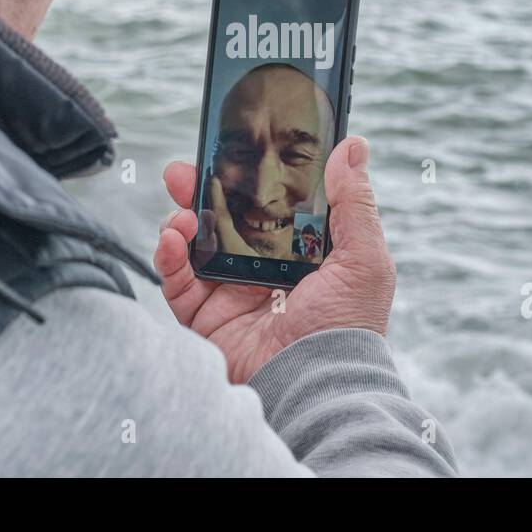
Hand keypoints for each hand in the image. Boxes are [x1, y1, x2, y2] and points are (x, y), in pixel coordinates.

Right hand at [154, 136, 395, 383]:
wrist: (317, 385)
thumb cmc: (348, 326)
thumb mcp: (365, 259)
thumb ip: (354, 203)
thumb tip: (353, 145)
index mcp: (301, 252)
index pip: (269, 203)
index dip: (249, 177)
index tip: (233, 148)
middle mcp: (264, 268)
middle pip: (224, 218)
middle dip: (201, 190)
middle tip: (185, 169)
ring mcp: (232, 292)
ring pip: (195, 244)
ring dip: (181, 219)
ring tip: (180, 210)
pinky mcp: (206, 317)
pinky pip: (177, 281)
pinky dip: (167, 257)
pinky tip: (171, 238)